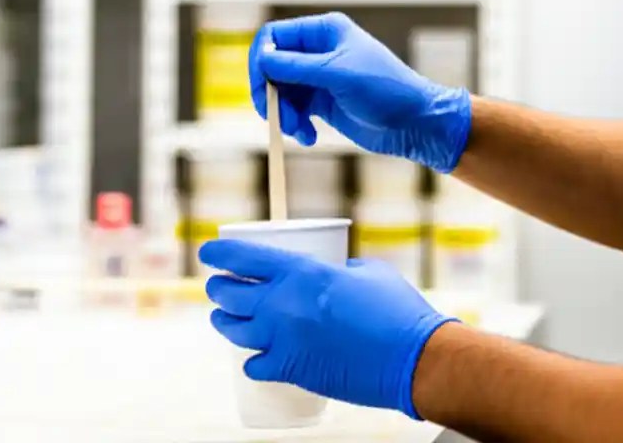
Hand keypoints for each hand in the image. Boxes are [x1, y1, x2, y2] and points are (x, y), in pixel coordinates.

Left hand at [200, 238, 456, 418]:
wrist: (415, 358)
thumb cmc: (398, 309)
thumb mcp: (367, 272)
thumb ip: (340, 268)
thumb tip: (332, 272)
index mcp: (302, 272)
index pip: (243, 257)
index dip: (219, 253)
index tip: (208, 253)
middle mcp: (283, 304)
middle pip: (229, 294)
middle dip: (218, 289)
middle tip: (218, 288)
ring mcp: (283, 339)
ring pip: (233, 330)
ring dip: (224, 322)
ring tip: (222, 319)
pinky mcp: (292, 370)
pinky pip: (254, 366)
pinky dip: (252, 362)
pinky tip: (253, 359)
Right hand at [249, 12, 471, 172]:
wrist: (415, 123)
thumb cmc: (385, 89)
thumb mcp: (337, 74)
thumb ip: (296, 67)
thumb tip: (261, 58)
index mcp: (324, 31)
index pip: (274, 36)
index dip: (261, 59)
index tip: (262, 86)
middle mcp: (318, 51)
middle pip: (272, 66)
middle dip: (271, 93)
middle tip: (274, 117)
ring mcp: (319, 77)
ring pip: (280, 91)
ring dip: (283, 114)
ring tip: (299, 131)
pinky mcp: (322, 102)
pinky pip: (294, 110)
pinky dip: (295, 125)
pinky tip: (309, 136)